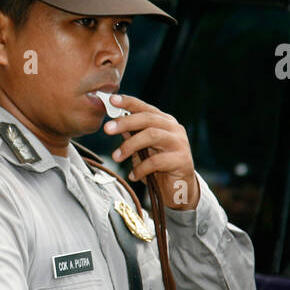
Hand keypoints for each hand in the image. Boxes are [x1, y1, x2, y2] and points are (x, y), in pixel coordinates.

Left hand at [103, 94, 199, 209]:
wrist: (178, 189)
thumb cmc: (158, 167)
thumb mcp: (142, 149)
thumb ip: (132, 135)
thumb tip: (114, 123)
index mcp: (164, 122)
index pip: (145, 108)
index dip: (129, 102)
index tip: (112, 100)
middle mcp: (174, 129)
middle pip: (148, 119)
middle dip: (125, 122)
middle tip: (107, 129)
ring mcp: (180, 143)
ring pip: (152, 135)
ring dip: (130, 146)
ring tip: (116, 157)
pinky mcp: (182, 160)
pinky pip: (156, 161)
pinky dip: (140, 168)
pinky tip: (133, 175)